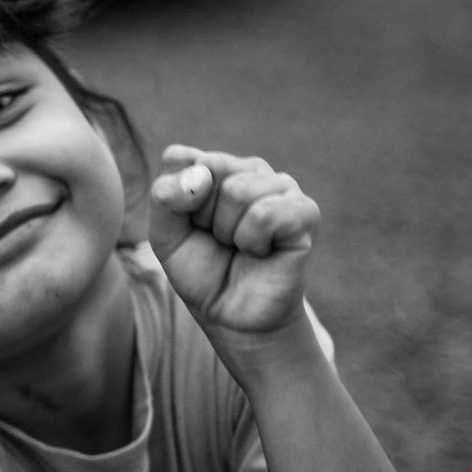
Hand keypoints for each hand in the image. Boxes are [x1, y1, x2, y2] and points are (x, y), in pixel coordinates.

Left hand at [148, 146, 316, 340]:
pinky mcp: (305, 211)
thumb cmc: (201, 269)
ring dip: (228, 231)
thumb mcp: (165, 235)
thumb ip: (165, 198)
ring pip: (237, 190)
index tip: (189, 225)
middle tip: (217, 238)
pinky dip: (251, 241)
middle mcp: (251, 168)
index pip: (179, 159)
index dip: (175, 201)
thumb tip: (200, 174)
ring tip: (240, 246)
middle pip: (211, 168)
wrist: (232, 312)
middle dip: (202, 215)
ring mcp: (282, 187)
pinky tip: (261, 251)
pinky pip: (265, 213)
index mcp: (215, 166)